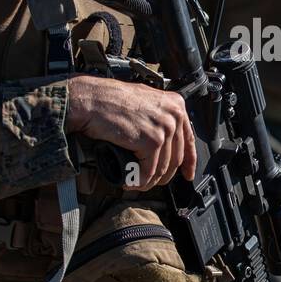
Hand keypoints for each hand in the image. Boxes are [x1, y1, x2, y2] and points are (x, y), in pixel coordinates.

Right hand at [66, 75, 196, 190]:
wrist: (91, 100)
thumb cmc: (109, 99)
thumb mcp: (144, 101)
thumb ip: (158, 116)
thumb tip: (163, 139)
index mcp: (176, 104)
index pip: (189, 139)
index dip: (189, 162)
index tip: (187, 174)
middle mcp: (174, 115)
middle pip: (176, 157)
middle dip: (164, 175)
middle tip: (151, 182)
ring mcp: (165, 128)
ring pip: (163, 167)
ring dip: (148, 180)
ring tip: (135, 182)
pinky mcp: (152, 141)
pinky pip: (149, 170)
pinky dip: (138, 181)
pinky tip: (129, 182)